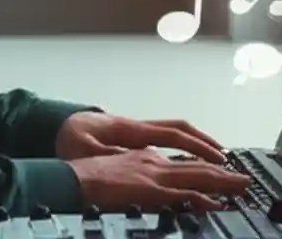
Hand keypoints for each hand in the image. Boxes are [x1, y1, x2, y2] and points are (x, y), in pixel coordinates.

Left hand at [55, 112, 227, 163]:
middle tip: (227, 159)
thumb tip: (133, 159)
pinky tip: (187, 158)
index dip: (197, 146)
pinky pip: (164, 138)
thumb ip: (109, 155)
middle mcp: (137, 126)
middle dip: (205, 142)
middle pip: (180, 128)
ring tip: (215, 157)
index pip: (173, 134)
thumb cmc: (69, 136)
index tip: (217, 158)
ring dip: (196, 142)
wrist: (54, 123)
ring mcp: (136, 130)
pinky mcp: (131, 136)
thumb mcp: (84, 148)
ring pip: (174, 130)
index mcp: (130, 129)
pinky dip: (181, 145)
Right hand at [67, 148, 249, 211]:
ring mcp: (154, 175)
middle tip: (244, 180)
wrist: (70, 178)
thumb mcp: (118, 173)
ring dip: (223, 182)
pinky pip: (182, 194)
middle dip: (224, 173)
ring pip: (197, 176)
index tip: (223, 173)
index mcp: (146, 158)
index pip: (184, 163)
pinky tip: (216, 203)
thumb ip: (138, 177)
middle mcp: (154, 162)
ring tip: (242, 187)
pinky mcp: (149, 190)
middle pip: (197, 167)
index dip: (206, 167)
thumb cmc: (87, 180)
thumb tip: (153, 189)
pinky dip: (202, 198)